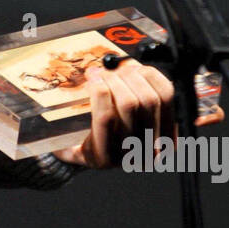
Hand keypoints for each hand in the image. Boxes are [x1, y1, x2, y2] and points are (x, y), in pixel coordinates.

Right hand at [51, 58, 174, 167]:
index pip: (105, 119)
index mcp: (102, 159)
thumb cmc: (82, 143)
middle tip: (104, 69)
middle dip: (115, 78)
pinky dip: (153, 76)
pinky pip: (167, 95)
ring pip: (151, 98)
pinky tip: (138, 71)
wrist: (110, 158)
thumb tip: (76, 87)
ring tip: (119, 69)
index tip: (91, 75)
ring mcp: (156, 145)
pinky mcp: (170, 131)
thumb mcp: (64, 139)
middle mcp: (132, 156)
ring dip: (134, 76)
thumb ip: (58, 126)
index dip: (98, 90)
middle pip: (131, 105)